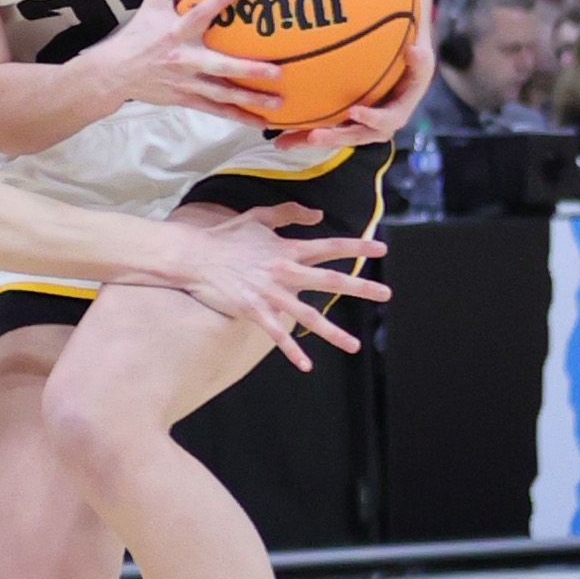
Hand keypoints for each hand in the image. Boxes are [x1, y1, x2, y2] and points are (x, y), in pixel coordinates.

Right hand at [95, 0, 282, 122]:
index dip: (218, 0)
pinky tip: (260, 122)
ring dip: (249, 99)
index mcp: (175, 32)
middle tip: (276, 70)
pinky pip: (215, 110)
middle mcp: (183, 60)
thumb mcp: (152, 2)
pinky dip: (237, 116)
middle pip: (218, 65)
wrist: (116, 73)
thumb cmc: (139, 35)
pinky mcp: (186, 99)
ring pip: (221, 93)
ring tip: (277, 103)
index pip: (198, 14)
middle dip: (247, 69)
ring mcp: (186, 82)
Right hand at [184, 203, 389, 371]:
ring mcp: (270, 293)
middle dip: (361, 287)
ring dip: (334, 332)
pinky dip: (292, 351)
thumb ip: (288, 213)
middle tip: (386, 293)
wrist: (194, 256)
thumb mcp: (258, 217)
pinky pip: (277, 334)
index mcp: (288, 248)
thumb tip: (317, 214)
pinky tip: (306, 365)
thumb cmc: (225, 237)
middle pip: (330, 280)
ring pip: (309, 315)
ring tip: (355, 346)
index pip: (330, 246)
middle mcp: (285, 270)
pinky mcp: (254, 310)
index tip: (381, 248)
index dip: (357, 246)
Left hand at [273, 32, 434, 150]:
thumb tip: (414, 49)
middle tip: (313, 137)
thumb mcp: (421, 62)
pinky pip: (322, 131)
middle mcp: (376, 126)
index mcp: (396, 114)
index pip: (385, 121)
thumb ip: (420, 60)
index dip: (371, 119)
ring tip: (284, 142)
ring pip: (332, 137)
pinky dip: (300, 135)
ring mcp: (357, 127)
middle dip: (333, 137)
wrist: (402, 74)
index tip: (354, 111)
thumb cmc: (412, 66)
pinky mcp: (341, 124)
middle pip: (354, 136)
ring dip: (308, 140)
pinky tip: (277, 138)